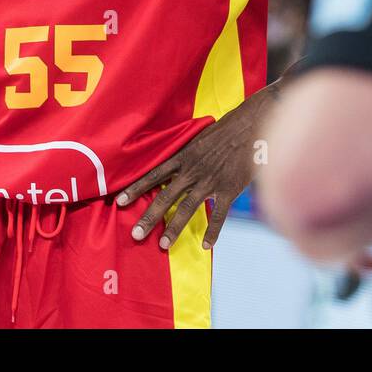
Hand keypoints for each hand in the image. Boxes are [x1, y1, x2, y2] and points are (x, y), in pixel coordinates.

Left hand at [117, 90, 269, 250]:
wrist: (251, 125)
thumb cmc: (225, 129)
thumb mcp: (198, 137)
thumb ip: (185, 153)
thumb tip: (172, 163)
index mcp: (183, 156)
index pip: (153, 175)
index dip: (136, 189)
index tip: (119, 202)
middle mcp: (192, 170)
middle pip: (165, 197)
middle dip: (149, 217)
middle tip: (136, 234)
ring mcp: (210, 181)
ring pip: (187, 209)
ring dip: (174, 228)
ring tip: (163, 245)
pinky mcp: (229, 189)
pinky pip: (219, 215)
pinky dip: (213, 231)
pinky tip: (207, 246)